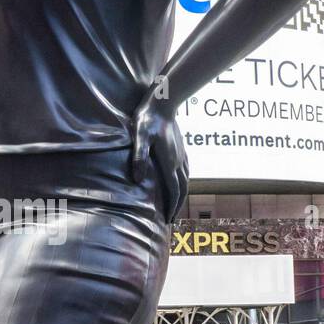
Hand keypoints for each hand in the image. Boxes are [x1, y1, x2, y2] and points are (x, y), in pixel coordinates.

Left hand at [130, 92, 188, 220]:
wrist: (164, 102)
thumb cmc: (148, 119)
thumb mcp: (139, 137)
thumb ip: (139, 157)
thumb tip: (137, 179)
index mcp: (170, 162)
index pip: (174, 191)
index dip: (172, 207)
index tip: (168, 220)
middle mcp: (179, 162)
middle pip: (183, 189)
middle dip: (177, 206)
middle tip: (171, 220)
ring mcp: (182, 155)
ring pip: (186, 180)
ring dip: (181, 195)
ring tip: (175, 205)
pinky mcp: (181, 148)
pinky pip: (186, 171)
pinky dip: (183, 182)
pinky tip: (179, 182)